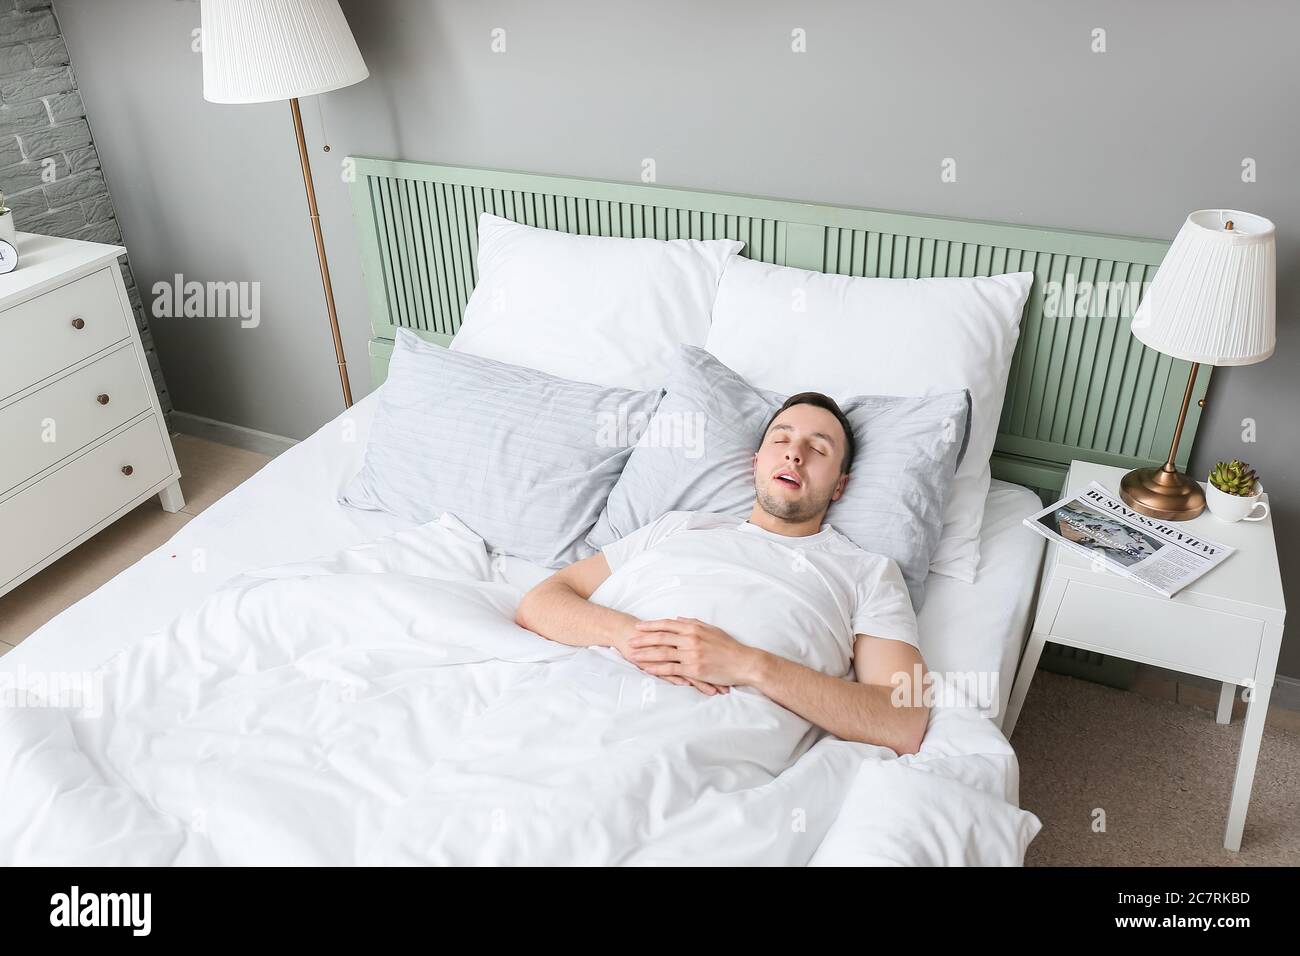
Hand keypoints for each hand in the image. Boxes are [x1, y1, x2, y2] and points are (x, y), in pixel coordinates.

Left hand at [627, 617, 756, 689]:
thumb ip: (693, 623)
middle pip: (661, 638)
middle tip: (629, 640)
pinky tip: (648, 669)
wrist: (743, 662)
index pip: (667, 625)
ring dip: (646, 654)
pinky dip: (658, 669)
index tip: (638, 627)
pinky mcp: (694, 669)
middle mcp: (690, 639)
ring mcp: (691, 654)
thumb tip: (678, 619)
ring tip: (633, 655)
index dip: (651, 626)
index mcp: (694, 628)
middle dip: (643, 639)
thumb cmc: (728, 646)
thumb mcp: (711, 629)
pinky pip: (671, 669)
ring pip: (663, 653)